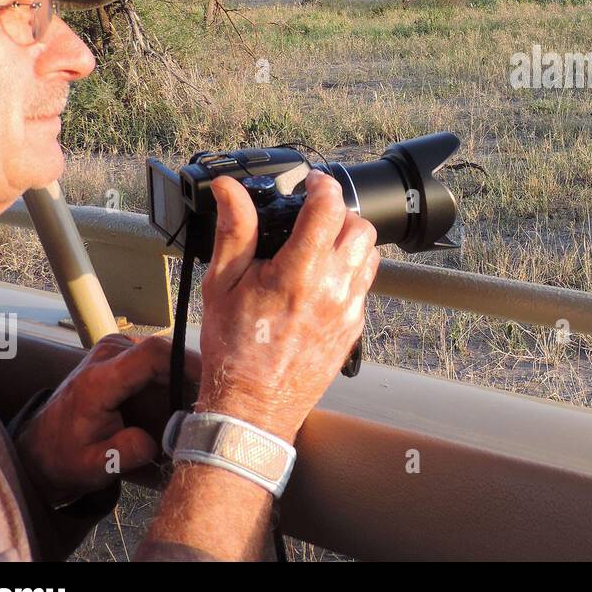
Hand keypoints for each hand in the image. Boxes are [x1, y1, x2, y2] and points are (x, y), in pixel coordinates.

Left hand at [16, 333, 194, 506]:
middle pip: (165, 350)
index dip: (188, 364)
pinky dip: (172, 374)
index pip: (152, 354)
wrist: (42, 445)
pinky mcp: (121, 350)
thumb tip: (156, 440)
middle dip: (191, 375)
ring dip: (183, 375)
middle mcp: (107, 354)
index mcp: (99, 380)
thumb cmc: (67, 457)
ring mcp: (114, 347)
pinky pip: (158, 355)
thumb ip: (125, 454)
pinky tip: (177, 397)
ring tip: (193, 404)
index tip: (211, 384)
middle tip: (208, 402)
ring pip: (165, 351)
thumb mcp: (93, 467)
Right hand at [196, 170, 378, 441]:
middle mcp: (333, 288)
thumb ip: (233, 230)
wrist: (253, 407)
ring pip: (369, 255)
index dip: (321, 186)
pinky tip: (320, 281)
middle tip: (313, 217)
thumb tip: (229, 191)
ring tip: (319, 247)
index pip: (329, 208)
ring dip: (349, 242)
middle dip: (338, 214)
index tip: (311, 184)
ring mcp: (349, 309)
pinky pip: (364, 286)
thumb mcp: (222, 284)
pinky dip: (349, 273)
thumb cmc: (234, 350)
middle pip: (359, 227)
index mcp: (299, 273)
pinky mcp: (355, 327)